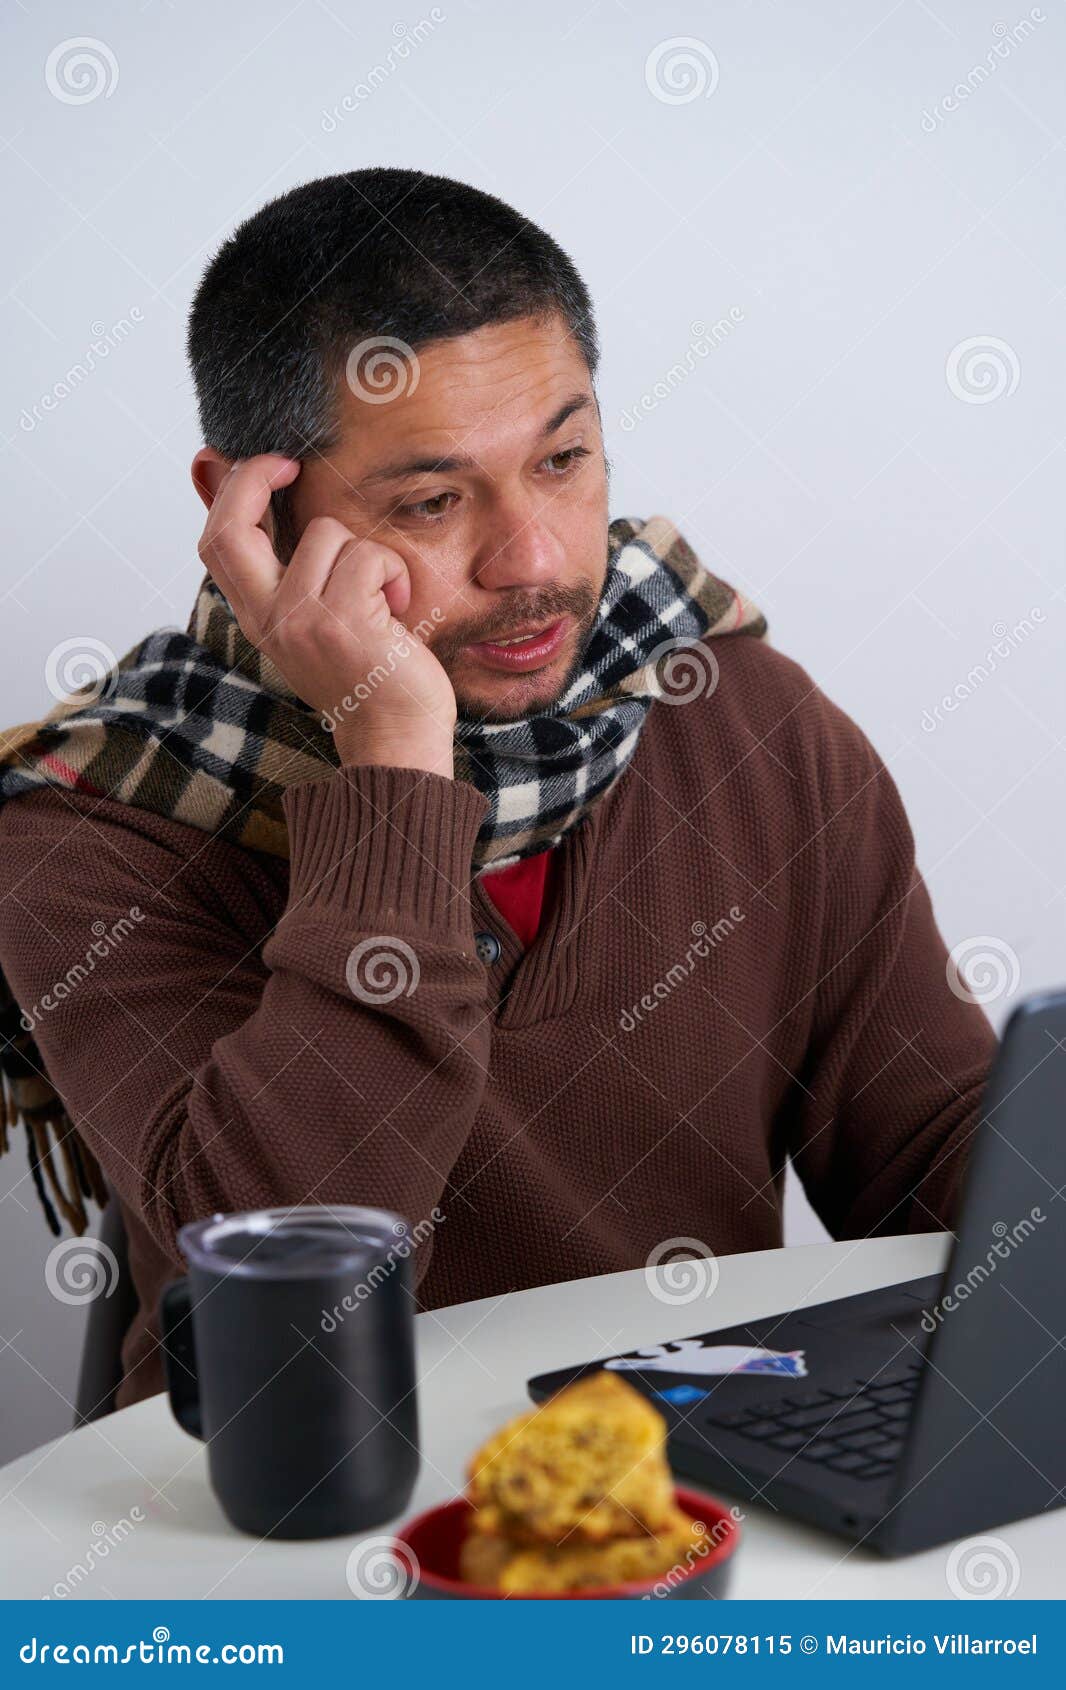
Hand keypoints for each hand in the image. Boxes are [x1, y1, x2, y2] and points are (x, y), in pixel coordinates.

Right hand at [197, 455, 455, 777]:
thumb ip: (292, 572)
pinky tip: (398, 614)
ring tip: (382, 599)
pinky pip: (369, 556)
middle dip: (254, 476)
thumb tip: (280, 517)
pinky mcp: (341, 622)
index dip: (234, 489)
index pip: (215, 540)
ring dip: (368, 554)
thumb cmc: (367, 678)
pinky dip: (394, 575)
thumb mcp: (313, 623)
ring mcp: (301, 620)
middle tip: (291, 466)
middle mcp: (268, 619)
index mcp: (257, 617)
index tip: (272, 467)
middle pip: (230, 527)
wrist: (396, 740)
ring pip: (329, 533)